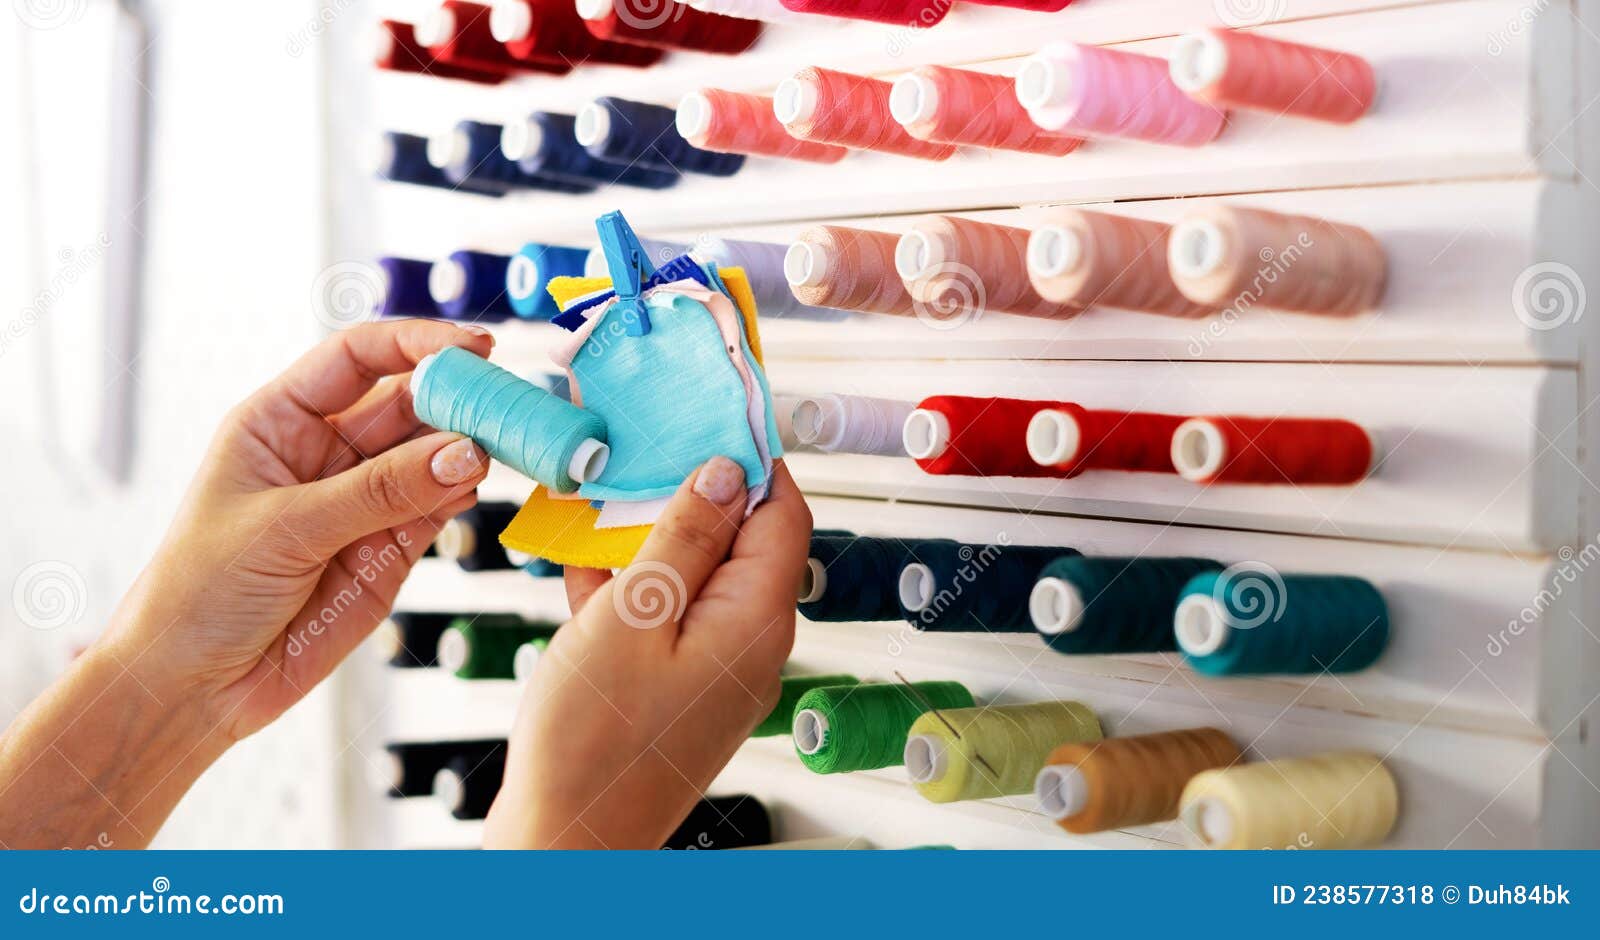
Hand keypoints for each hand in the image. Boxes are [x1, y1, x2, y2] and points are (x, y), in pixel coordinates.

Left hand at [0, 319, 493, 848]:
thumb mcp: (284, 528)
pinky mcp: (389, 549)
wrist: (194, 687)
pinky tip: (478, 486)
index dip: (416, 344)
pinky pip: (439, 507)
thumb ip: (378, 491)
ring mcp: (362, 500)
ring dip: (471, 446)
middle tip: (505, 405)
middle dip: (458, 398)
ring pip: (432, 454)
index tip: (472, 349)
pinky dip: (465, 494)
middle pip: (408, 403)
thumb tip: (463, 452)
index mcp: (280, 421)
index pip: (357, 358)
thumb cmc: (199, 592)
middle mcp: (327, 452)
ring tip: (506, 446)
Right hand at [484, 458, 811, 848]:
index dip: (753, 456)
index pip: (782, 514)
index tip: (717, 409)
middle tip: (642, 444)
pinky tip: (581, 559)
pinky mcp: (673, 686)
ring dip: (648, 535)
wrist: (561, 843)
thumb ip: (682, 539)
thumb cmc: (592, 746)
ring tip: (599, 493)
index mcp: (755, 623)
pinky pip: (664, 615)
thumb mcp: (633, 617)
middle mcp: (747, 645)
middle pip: (738, 541)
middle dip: (689, 490)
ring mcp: (710, 668)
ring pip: (693, 574)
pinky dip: (628, 584)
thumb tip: (726, 474)